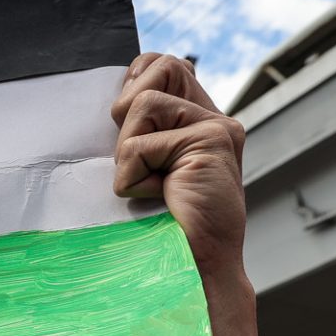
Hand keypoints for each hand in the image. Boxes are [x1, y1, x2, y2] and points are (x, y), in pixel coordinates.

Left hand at [110, 53, 246, 275]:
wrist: (194, 270)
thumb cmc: (161, 230)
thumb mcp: (146, 171)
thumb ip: (142, 133)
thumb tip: (117, 100)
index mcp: (201, 122)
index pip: (164, 65)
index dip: (137, 79)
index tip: (122, 118)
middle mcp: (215, 119)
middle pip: (158, 67)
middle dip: (129, 112)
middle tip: (140, 159)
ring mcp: (218, 128)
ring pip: (142, 105)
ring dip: (129, 152)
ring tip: (153, 185)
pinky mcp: (213, 140)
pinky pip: (140, 144)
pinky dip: (134, 176)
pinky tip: (160, 197)